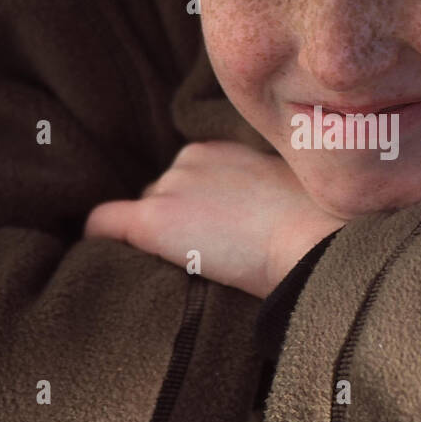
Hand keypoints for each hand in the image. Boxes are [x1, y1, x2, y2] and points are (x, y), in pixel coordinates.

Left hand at [83, 140, 345, 299]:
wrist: (316, 241)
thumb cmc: (319, 228)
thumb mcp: (288, 194)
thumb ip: (257, 195)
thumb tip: (250, 218)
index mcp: (222, 150)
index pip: (188, 181)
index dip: (196, 212)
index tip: (213, 236)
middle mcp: (189, 160)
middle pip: (162, 197)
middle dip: (177, 225)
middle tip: (207, 259)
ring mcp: (169, 189)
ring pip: (144, 217)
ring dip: (158, 240)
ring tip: (189, 270)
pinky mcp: (154, 219)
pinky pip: (104, 223)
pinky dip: (101, 239)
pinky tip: (106, 261)